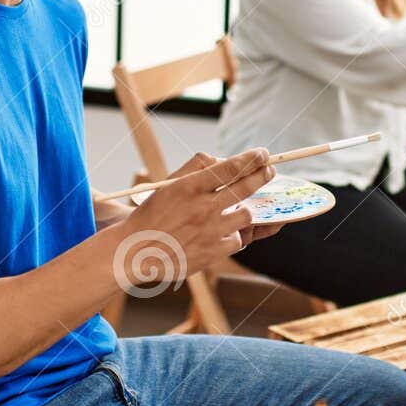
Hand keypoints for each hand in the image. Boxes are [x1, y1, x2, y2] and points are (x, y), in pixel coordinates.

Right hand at [118, 149, 273, 288]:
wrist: (135, 251)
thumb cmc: (152, 215)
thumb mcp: (168, 184)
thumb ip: (195, 168)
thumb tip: (221, 160)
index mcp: (191, 187)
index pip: (231, 167)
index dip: (252, 159)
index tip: (262, 153)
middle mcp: (203, 207)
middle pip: (245, 187)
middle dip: (263, 175)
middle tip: (269, 170)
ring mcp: (210, 231)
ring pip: (246, 215)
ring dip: (245, 210)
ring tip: (240, 208)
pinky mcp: (213, 252)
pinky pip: (238, 239)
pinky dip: (234, 234)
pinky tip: (226, 231)